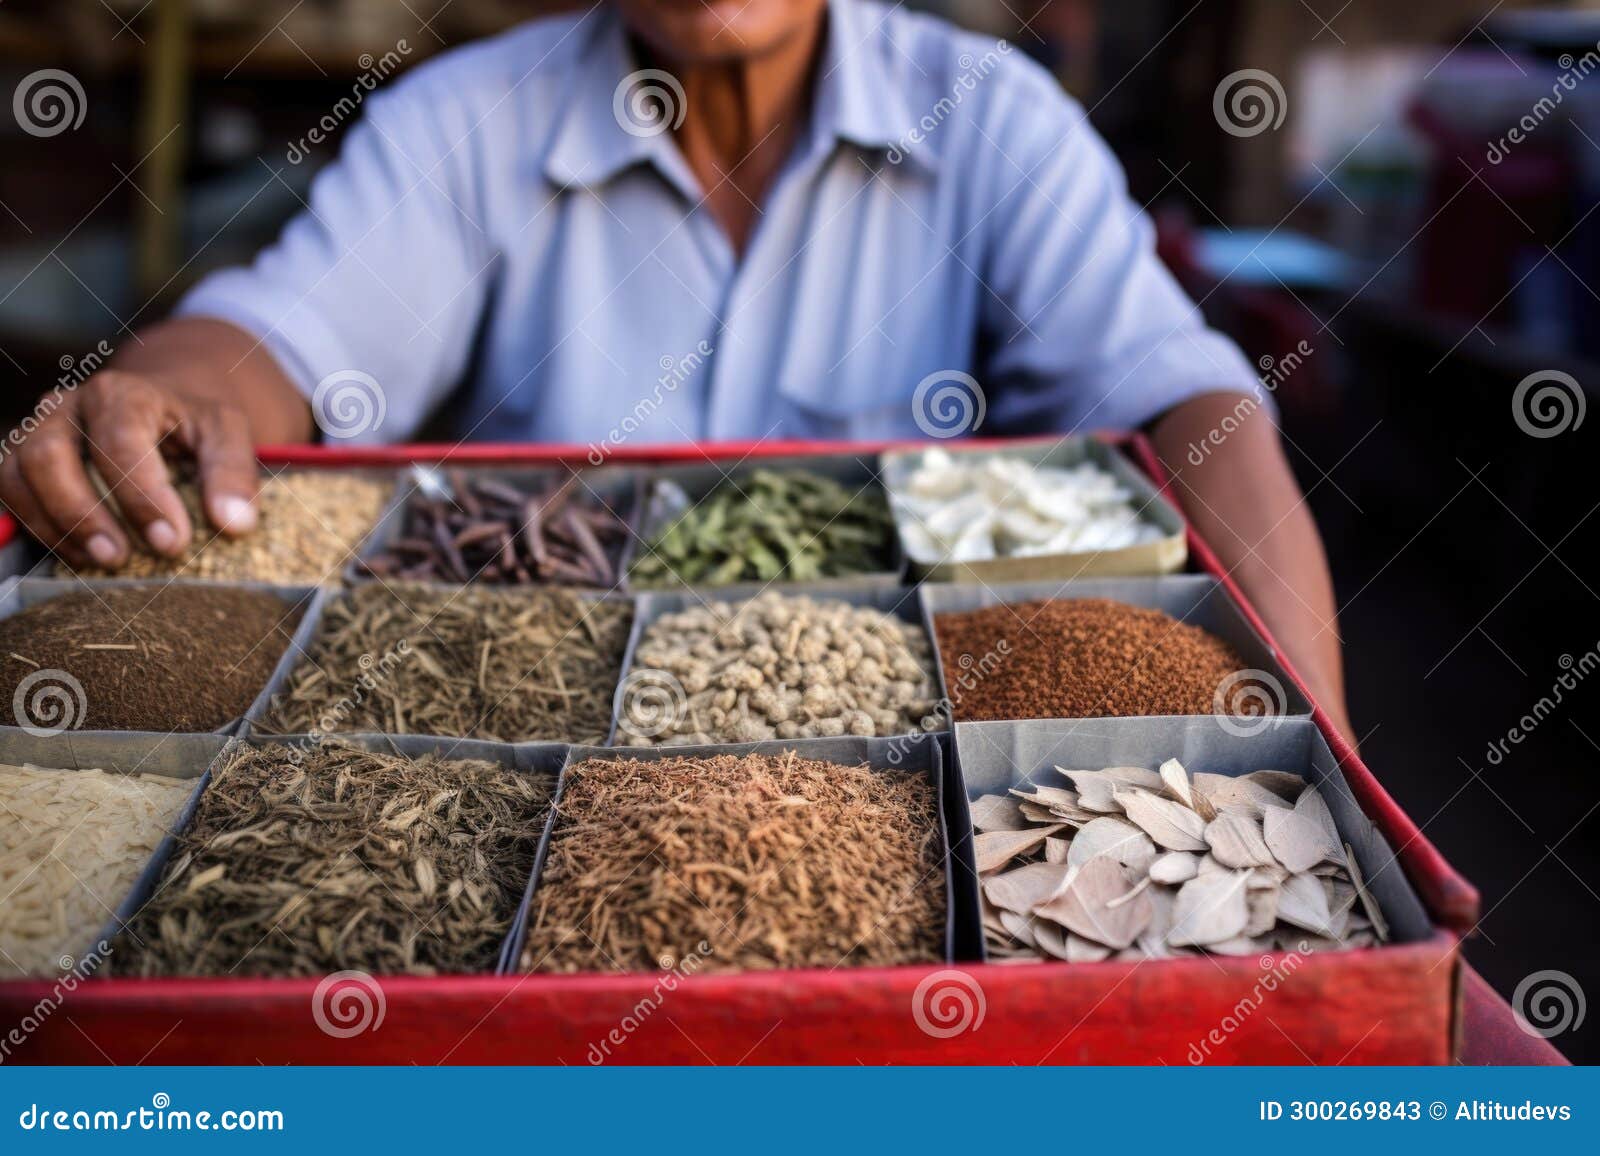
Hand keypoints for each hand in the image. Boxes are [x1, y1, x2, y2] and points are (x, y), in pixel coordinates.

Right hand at [0, 371, 259, 568]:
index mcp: (123, 393)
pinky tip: (79, 554)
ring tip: (102, 561)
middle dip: (81, 513)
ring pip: (17, 475)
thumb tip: (235, 524)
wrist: (165, 405)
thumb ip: (234, 473)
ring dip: (54, 525)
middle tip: (119, 557)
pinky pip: (8, 491)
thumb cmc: (194, 423)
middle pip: (49, 456)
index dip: (142, 497)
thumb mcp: (227, 434)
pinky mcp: (23, 457)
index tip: (172, 542)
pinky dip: (36, 526)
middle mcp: (69, 406)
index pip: (120, 442)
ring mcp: (38, 430)